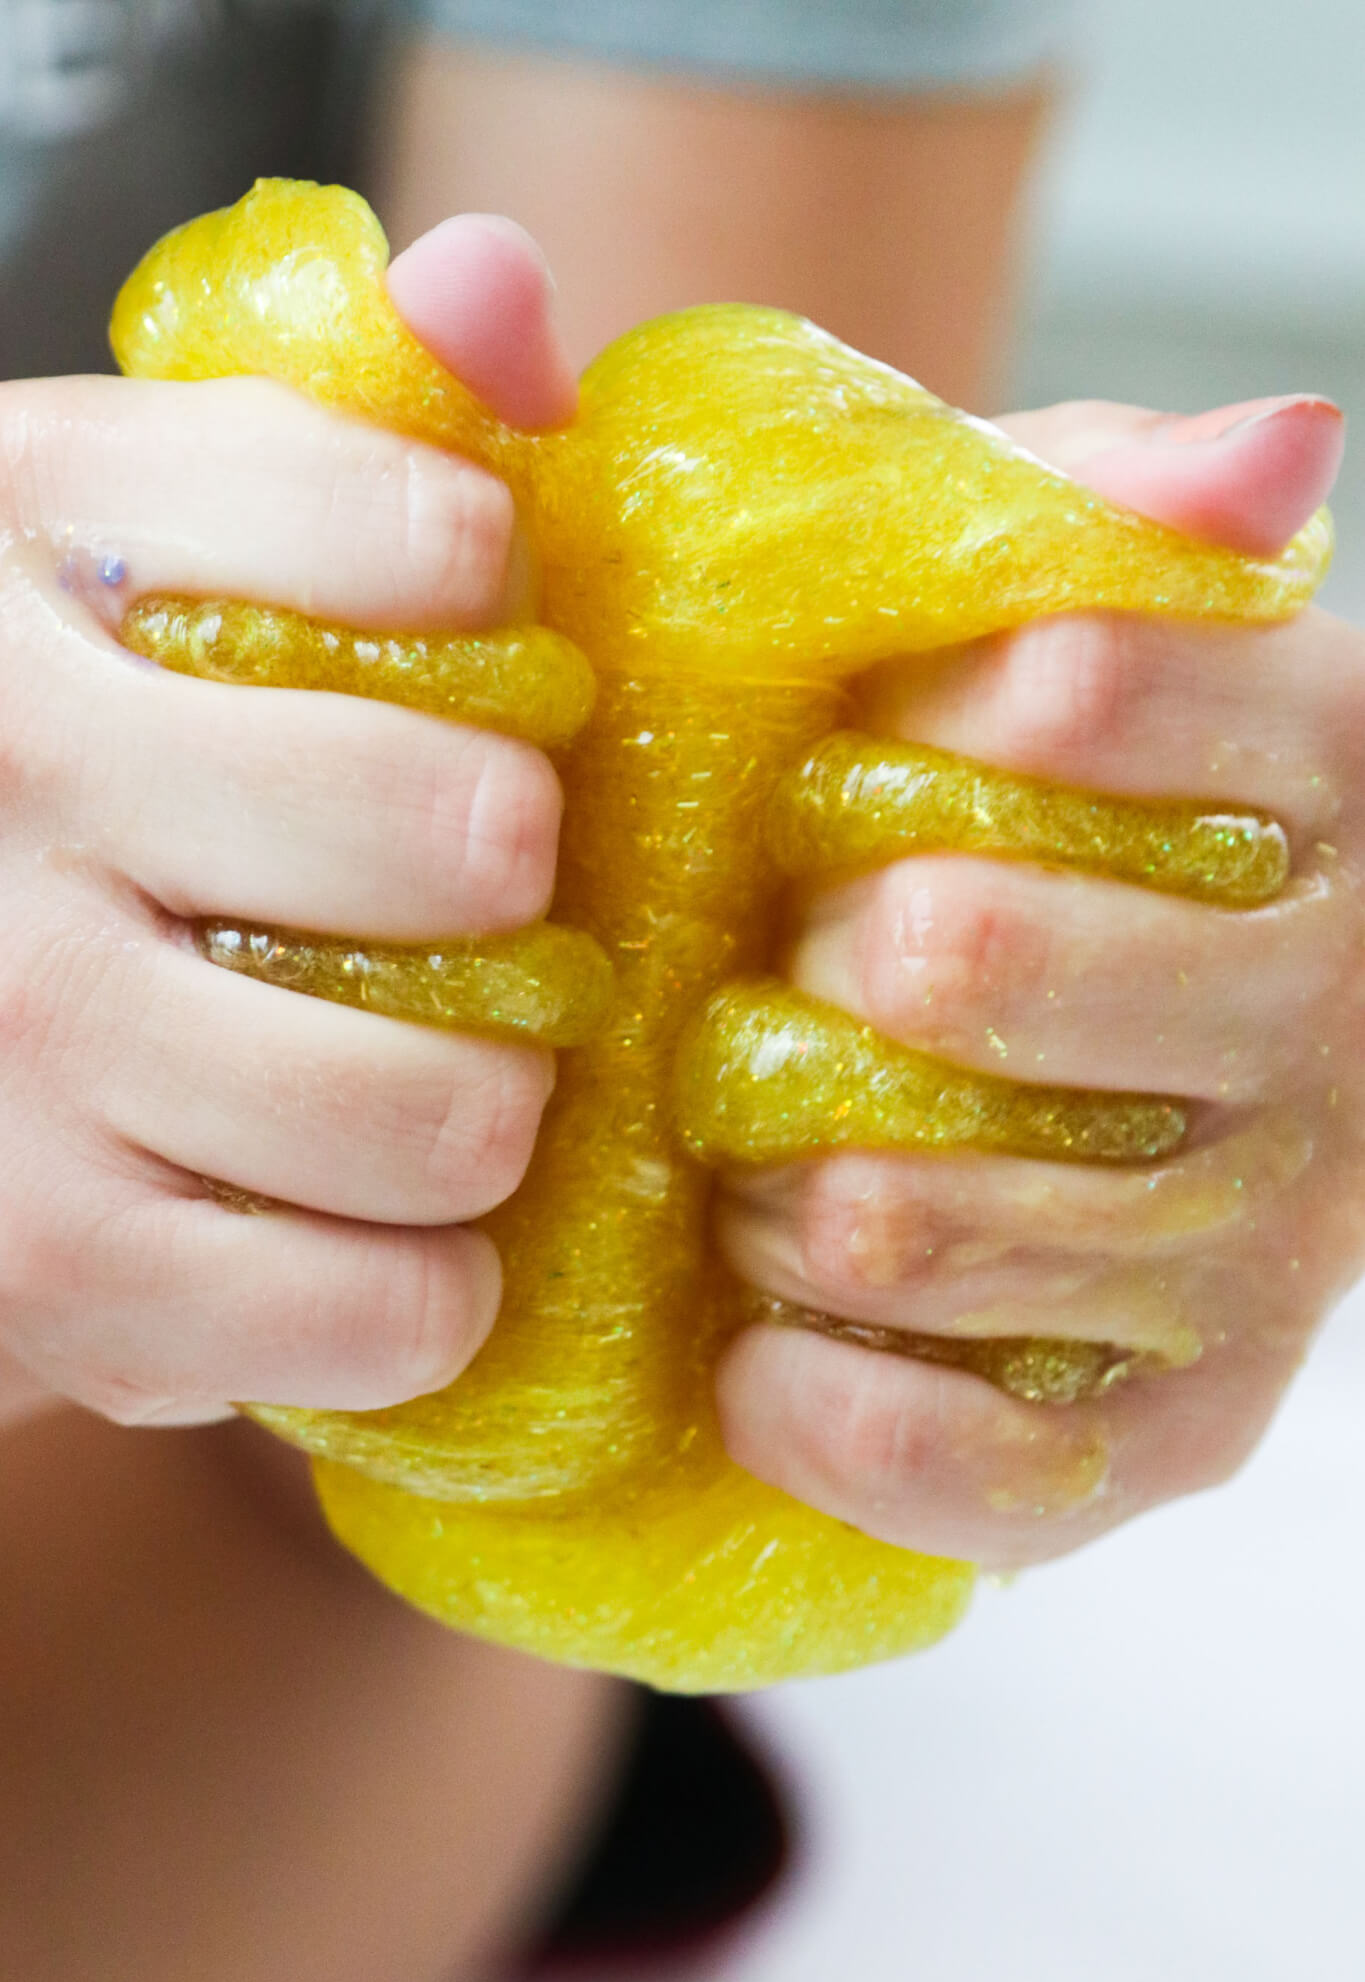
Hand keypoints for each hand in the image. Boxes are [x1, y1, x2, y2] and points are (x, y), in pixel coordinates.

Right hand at [0, 216, 576, 1426]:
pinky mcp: (51, 1266)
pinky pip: (379, 1309)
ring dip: (487, 1106)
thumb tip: (505, 307)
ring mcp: (22, 1029)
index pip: (419, 524)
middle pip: (455, 834)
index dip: (497, 601)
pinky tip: (382, 1233)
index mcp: (36, 536)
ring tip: (432, 1078)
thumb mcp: (120, 543)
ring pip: (438, 1105)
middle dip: (515, 879)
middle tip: (474, 899)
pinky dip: (427, 1290)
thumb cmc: (34, 765)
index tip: (461, 653)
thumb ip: (327, 415)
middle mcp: (10, 765)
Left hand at [715, 393, 1363, 1565]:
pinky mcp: (1186, 1435)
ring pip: (911, 1217)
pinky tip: (760, 1333)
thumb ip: (1122, 513)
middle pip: (971, 961)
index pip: (1094, 690)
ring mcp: (1267, 1253)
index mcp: (1333, 784)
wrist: (1143, 1071)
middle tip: (795, 963)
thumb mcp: (1087, 622)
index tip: (875, 739)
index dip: (928, 714)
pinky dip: (809, 1401)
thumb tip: (1270, 446)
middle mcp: (1330, 1024)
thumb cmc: (1066, 824)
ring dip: (772, 1173)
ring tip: (758, 1146)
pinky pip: (952, 1463)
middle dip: (823, 957)